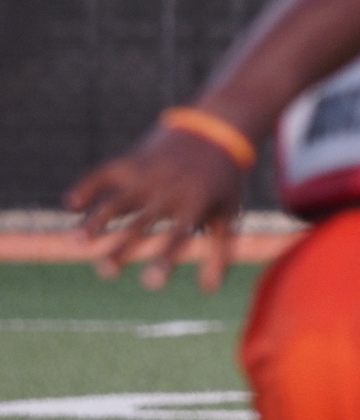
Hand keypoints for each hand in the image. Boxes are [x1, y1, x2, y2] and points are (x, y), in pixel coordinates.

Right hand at [65, 125, 243, 291]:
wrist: (216, 129)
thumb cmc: (223, 180)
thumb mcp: (228, 212)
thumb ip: (220, 250)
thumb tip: (209, 291)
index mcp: (197, 204)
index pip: (179, 237)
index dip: (165, 261)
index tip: (151, 284)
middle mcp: (169, 190)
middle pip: (141, 224)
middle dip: (122, 248)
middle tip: (106, 273)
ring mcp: (148, 174)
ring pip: (116, 202)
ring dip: (95, 222)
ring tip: (74, 243)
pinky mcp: (133, 161)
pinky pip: (104, 174)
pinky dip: (87, 186)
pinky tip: (70, 204)